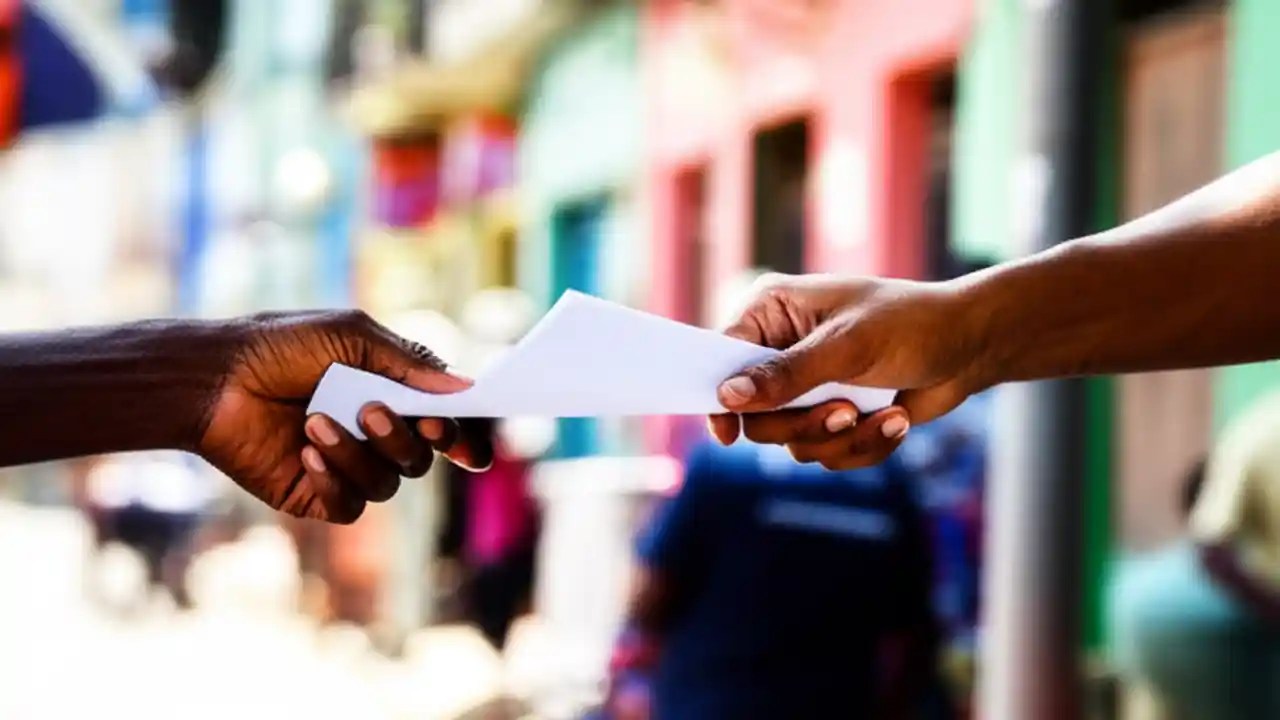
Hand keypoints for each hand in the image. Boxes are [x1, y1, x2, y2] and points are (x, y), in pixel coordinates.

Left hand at [198, 310, 491, 523]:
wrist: (213, 378)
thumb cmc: (280, 346)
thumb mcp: (352, 336)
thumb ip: (410, 364)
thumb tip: (463, 388)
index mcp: (390, 395)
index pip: (442, 424)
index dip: (461, 437)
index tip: (466, 444)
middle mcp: (373, 434)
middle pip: (421, 458)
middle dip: (402, 437)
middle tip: (372, 410)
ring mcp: (346, 466)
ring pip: (387, 483)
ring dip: (358, 453)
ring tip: (315, 421)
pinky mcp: (316, 493)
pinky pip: (351, 505)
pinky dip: (336, 479)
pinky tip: (306, 452)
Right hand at [709, 274, 987, 468]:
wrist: (971, 347)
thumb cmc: (913, 324)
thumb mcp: (849, 345)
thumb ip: (787, 374)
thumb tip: (727, 396)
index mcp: (772, 312)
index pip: (722, 356)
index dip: (718, 395)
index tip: (726, 433)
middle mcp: (780, 349)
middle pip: (754, 414)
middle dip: (803, 424)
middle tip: (843, 412)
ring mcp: (806, 387)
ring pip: (791, 442)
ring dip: (841, 437)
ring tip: (883, 413)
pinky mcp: (831, 416)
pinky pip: (825, 453)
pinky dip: (864, 444)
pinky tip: (895, 418)